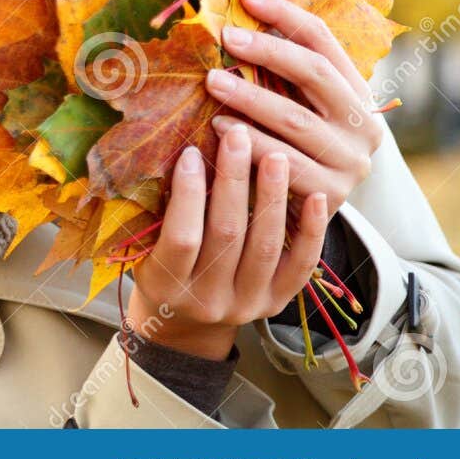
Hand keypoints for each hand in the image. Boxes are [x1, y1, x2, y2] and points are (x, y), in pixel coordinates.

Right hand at [126, 130, 329, 359]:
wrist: (184, 321)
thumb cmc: (158, 271)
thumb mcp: (144, 249)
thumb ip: (159, 215)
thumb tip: (173, 156)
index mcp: (168, 286)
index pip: (182, 237)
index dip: (187, 193)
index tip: (191, 152)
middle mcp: (209, 300)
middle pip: (227, 235)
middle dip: (233, 181)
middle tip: (237, 137)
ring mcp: (247, 304)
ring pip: (265, 245)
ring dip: (271, 196)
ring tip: (275, 155)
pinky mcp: (276, 302)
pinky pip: (300, 265)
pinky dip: (312, 231)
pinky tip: (316, 197)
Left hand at [205, 0, 383, 215]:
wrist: (311, 213)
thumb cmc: (293, 146)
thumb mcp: (297, 105)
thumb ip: (279, 70)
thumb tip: (236, 13)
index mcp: (356, 91)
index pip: (322, 39)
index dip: (284, 13)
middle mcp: (363, 123)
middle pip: (314, 73)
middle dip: (268, 52)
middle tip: (226, 39)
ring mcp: (350, 160)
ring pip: (296, 120)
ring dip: (250, 98)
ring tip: (213, 82)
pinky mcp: (330, 194)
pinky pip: (284, 164)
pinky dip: (250, 143)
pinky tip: (220, 128)